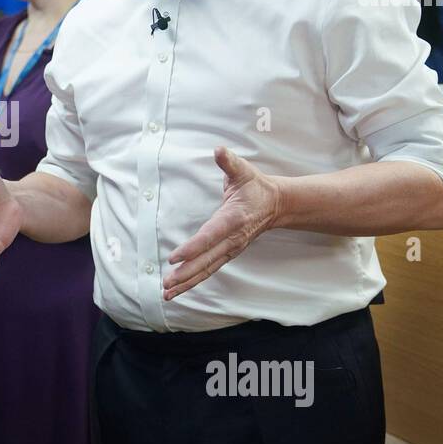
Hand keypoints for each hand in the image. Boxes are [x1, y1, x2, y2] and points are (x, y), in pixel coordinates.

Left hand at [162, 147, 280, 299]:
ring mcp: (230, 249)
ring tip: (166, 293)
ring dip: (187, 283)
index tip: (174, 257)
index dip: (193, 248)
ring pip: (207, 270)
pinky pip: (209, 270)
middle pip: (206, 260)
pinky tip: (178, 289)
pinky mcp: (227, 254)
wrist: (276, 205)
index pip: (210, 236)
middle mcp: (231, 239)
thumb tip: (219, 150)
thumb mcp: (243, 171)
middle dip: (186, 273)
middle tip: (166, 284)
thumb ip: (229, 162)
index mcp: (233, 219)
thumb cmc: (256, 186)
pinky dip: (193, 281)